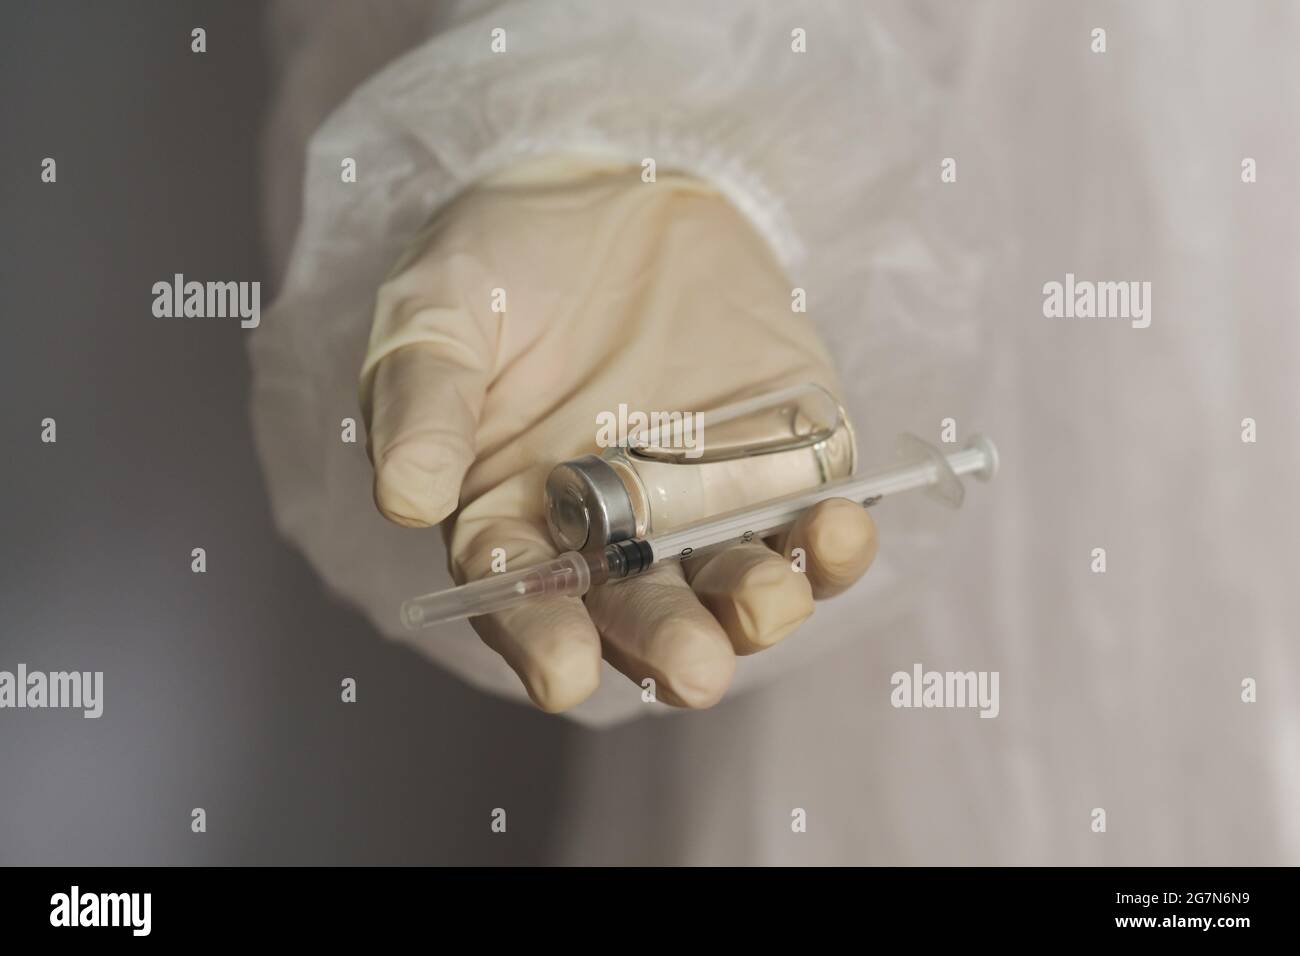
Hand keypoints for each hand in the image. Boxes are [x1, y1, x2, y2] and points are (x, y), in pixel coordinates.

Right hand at [361, 161, 876, 711]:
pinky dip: (833, 542)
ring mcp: (704, 506)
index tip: (564, 669)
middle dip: (672, 646)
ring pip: (735, 588)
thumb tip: (406, 498)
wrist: (611, 193)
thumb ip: (423, 403)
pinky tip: (840, 528)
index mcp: (515, 523)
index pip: (527, 604)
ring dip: (761, 608)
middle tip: (695, 668)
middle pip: (644, 616)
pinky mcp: (781, 462)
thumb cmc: (504, 264)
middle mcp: (613, 537)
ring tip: (774, 599)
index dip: (543, 640)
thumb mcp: (437, 315)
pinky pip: (811, 523)